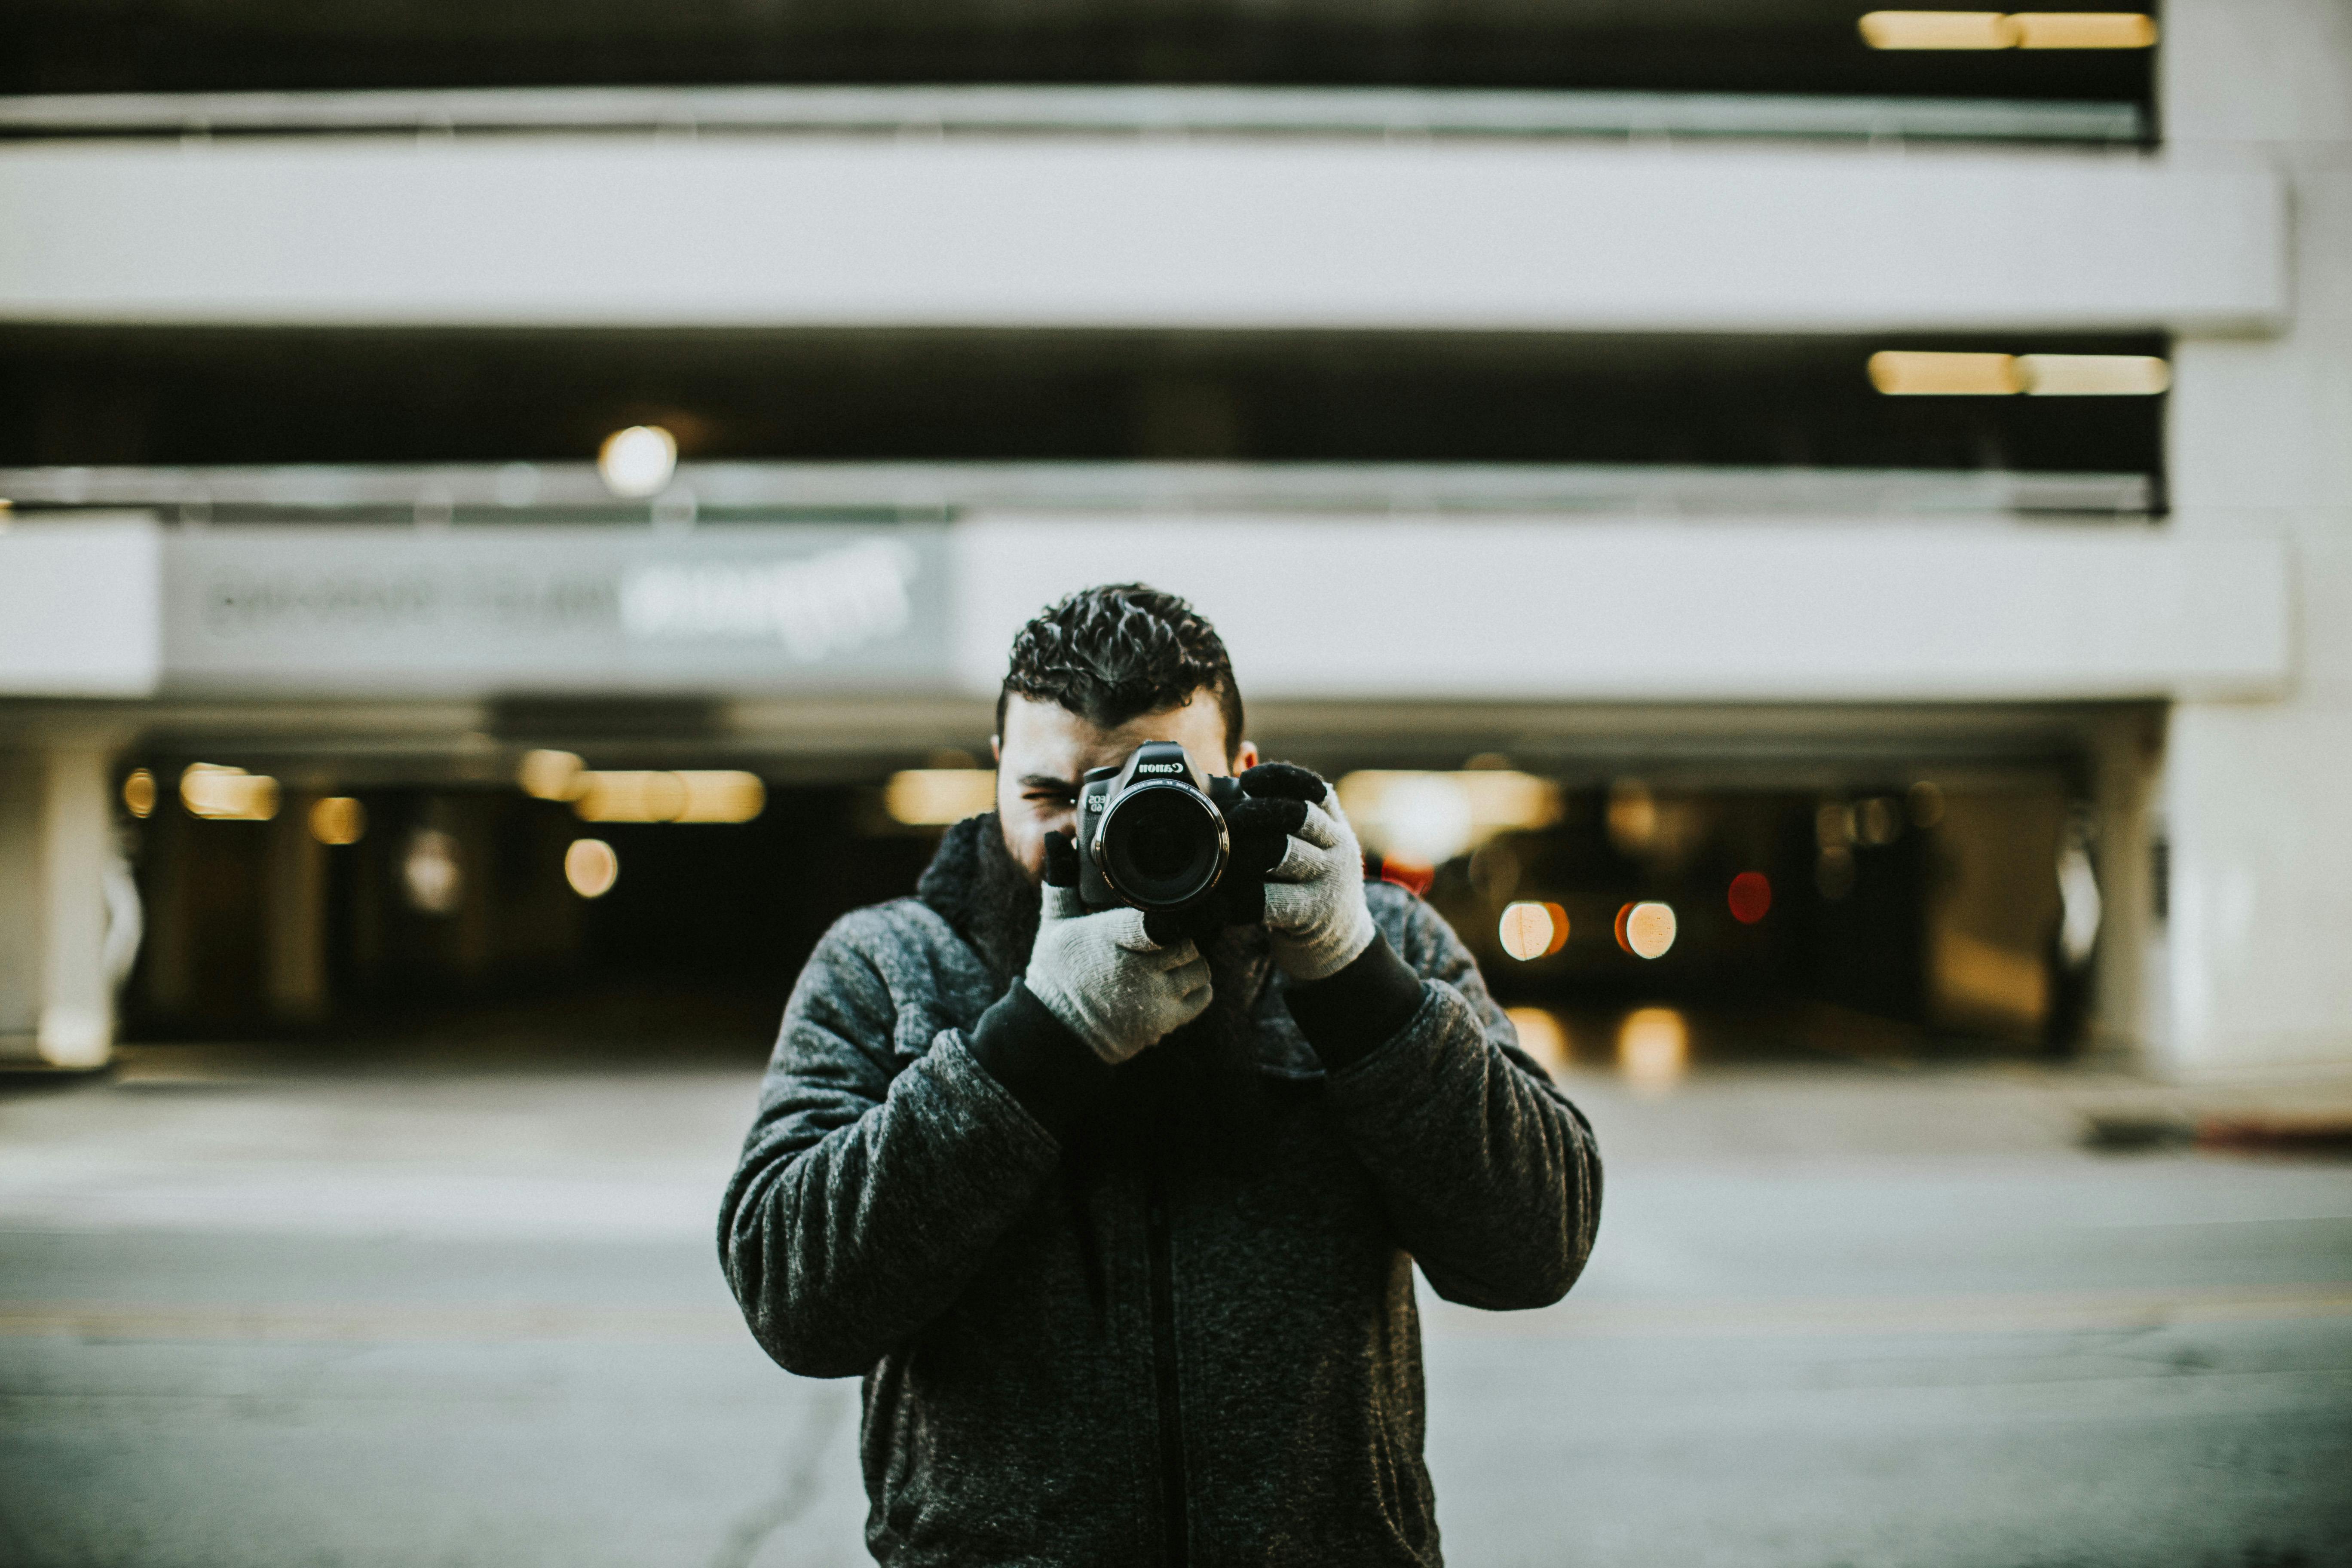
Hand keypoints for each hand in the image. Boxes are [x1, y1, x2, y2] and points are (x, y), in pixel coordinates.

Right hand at [1024, 885, 1212, 1063]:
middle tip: (1165, 935)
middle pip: (1186, 940)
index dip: (1172, 914)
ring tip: (1169, 958)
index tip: (1175, 907)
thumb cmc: (1057, 973)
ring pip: (1200, 966)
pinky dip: (1197, 986)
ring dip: (1191, 960)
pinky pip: (1204, 994)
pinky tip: (1176, 980)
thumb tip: (1056, 838)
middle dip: (1180, 936)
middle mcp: (1135, 968)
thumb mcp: (1053, 924)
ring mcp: (1153, 997)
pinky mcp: (1165, 1021)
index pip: (1154, 922)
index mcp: (1108, 939)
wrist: (1056, 1033)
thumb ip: (1061, 879)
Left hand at [1245, 765, 1376, 981]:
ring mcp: (1328, 880)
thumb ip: (1286, 809)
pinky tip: (1225, 901)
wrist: (1340, 943)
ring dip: (1242, 854)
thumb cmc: (1310, 883)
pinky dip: (1240, 898)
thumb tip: (1243, 759)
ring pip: (1281, 852)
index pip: (1312, 787)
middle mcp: (1338, 846)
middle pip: (1297, 814)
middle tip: (1229, 824)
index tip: (1248, 781)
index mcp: (1335, 823)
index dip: (1279, 777)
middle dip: (1255, 813)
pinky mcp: (1311, 913)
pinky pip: (1269, 898)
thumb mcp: (1314, 844)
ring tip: (1221, 862)